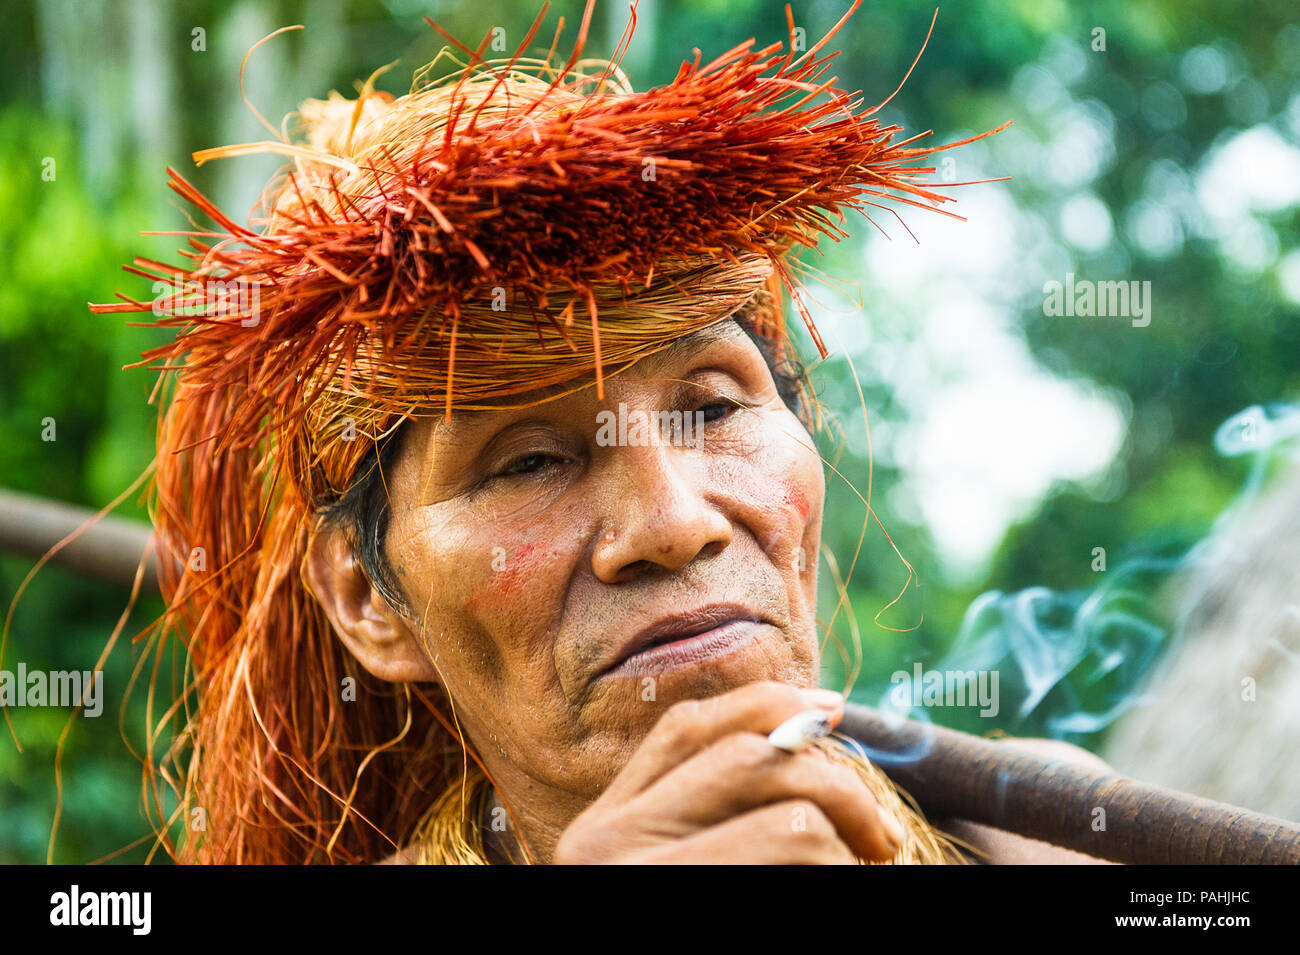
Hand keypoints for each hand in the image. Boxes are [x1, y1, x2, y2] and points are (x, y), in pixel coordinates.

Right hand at [553, 681, 904, 863]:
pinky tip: (843, 884)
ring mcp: (632, 875)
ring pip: (787, 808)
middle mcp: (601, 845)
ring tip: (863, 868)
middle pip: (745, 756)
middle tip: (881, 833)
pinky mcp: (677, 898)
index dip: (769, 705)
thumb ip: (711, 815)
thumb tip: (816, 718)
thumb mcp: (671, 866)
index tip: (834, 709)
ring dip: (847, 835)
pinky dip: (842, 862)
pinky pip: (798, 842)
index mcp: (600, 831)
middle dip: (834, 779)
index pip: (685, 730)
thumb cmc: (675, 934)